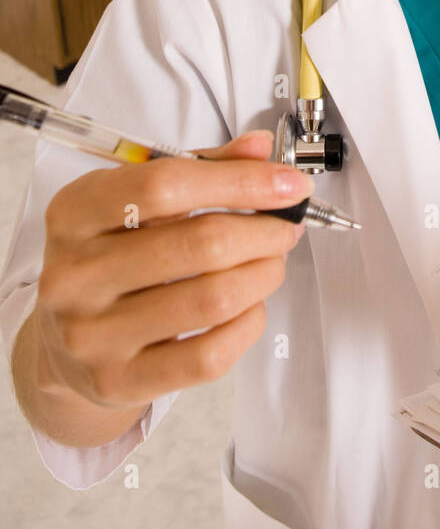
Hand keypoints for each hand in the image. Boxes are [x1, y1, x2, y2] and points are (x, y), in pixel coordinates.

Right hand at [33, 130, 313, 410]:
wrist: (62, 344)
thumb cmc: (109, 257)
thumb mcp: (134, 199)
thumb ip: (199, 168)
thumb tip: (258, 149)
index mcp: (75, 213)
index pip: (166, 184)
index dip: (240, 181)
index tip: (287, 185)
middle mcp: (76, 273)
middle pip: (200, 243)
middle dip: (264, 232)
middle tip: (285, 228)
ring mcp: (93, 333)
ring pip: (213, 299)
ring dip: (263, 276)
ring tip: (272, 264)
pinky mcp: (119, 379)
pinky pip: (208, 356)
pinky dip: (248, 325)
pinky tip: (250, 307)